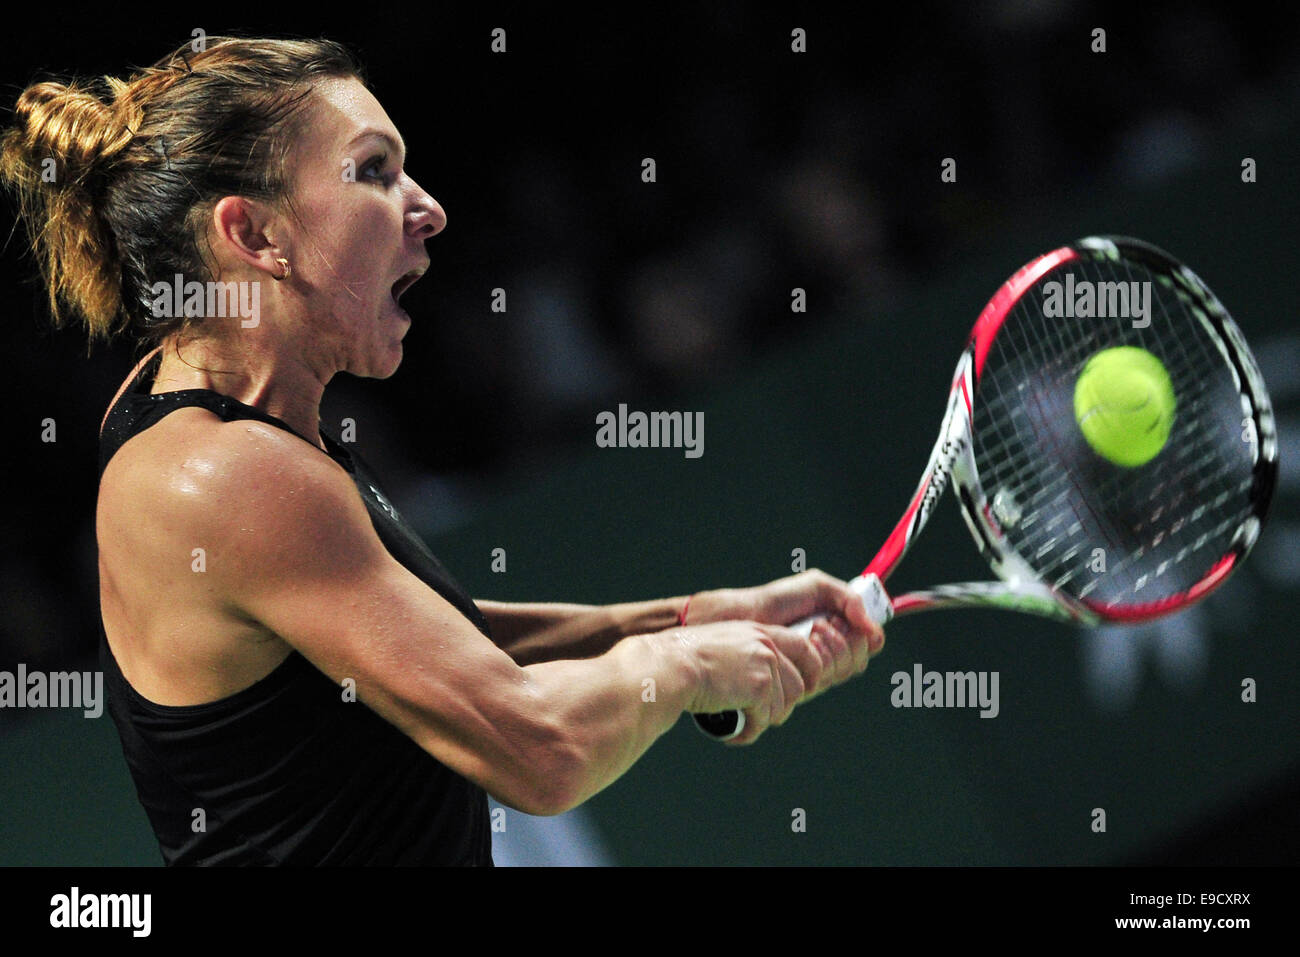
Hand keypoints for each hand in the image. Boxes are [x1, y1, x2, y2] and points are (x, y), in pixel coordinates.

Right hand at [676, 619, 826, 744]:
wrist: (669, 666)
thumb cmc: (681, 658)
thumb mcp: (719, 643)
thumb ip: (741, 653)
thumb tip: (750, 678)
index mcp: (758, 630)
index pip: (802, 647)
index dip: (810, 670)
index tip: (806, 687)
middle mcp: (766, 646)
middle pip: (797, 685)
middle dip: (783, 707)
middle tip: (764, 717)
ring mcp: (765, 667)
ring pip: (782, 707)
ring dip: (763, 722)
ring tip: (744, 726)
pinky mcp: (759, 690)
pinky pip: (763, 720)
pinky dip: (749, 733)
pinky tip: (734, 734)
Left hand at [684, 569, 884, 700]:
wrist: (746, 616)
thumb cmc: (777, 601)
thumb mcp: (818, 587)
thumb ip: (850, 599)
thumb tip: (874, 628)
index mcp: (837, 634)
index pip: (868, 645)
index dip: (865, 635)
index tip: (845, 619)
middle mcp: (828, 655)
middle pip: (858, 661)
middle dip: (845, 639)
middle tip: (822, 622)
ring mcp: (814, 672)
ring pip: (844, 671)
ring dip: (832, 646)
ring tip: (810, 628)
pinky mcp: (799, 684)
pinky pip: (824, 679)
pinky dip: (819, 656)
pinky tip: (803, 642)